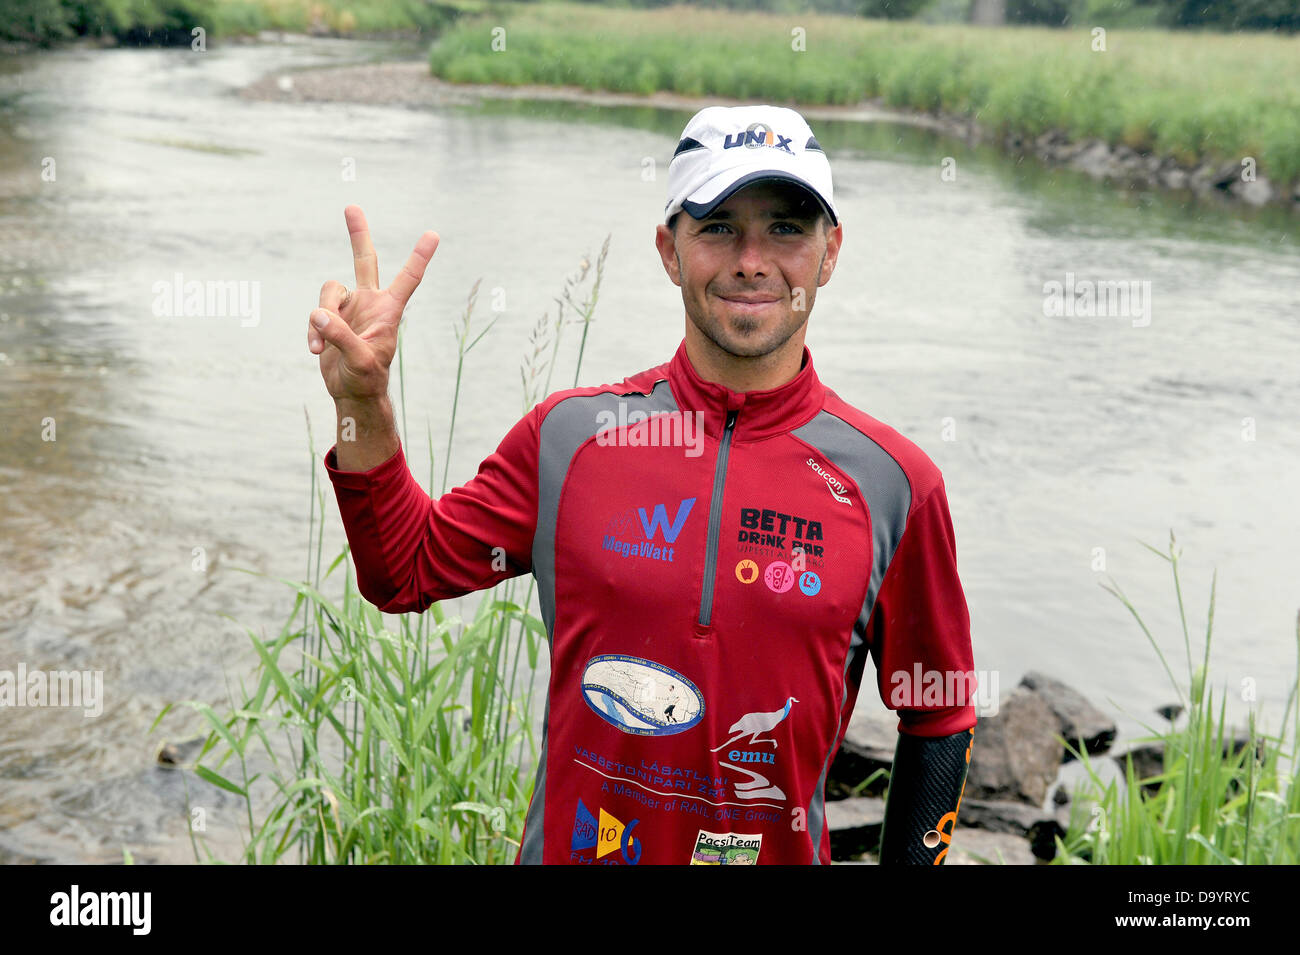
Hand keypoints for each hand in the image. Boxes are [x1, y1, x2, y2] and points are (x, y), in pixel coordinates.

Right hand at [308, 204, 439, 402]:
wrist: (352, 392)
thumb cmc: (366, 378)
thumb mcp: (359, 360)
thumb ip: (341, 336)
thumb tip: (319, 314)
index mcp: (388, 310)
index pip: (408, 278)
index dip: (420, 256)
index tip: (433, 234)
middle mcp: (370, 303)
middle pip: (365, 261)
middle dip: (357, 235)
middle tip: (351, 207)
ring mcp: (349, 308)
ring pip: (328, 291)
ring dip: (321, 318)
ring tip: (320, 346)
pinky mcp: (329, 317)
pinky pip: (315, 312)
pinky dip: (312, 331)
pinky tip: (315, 351)